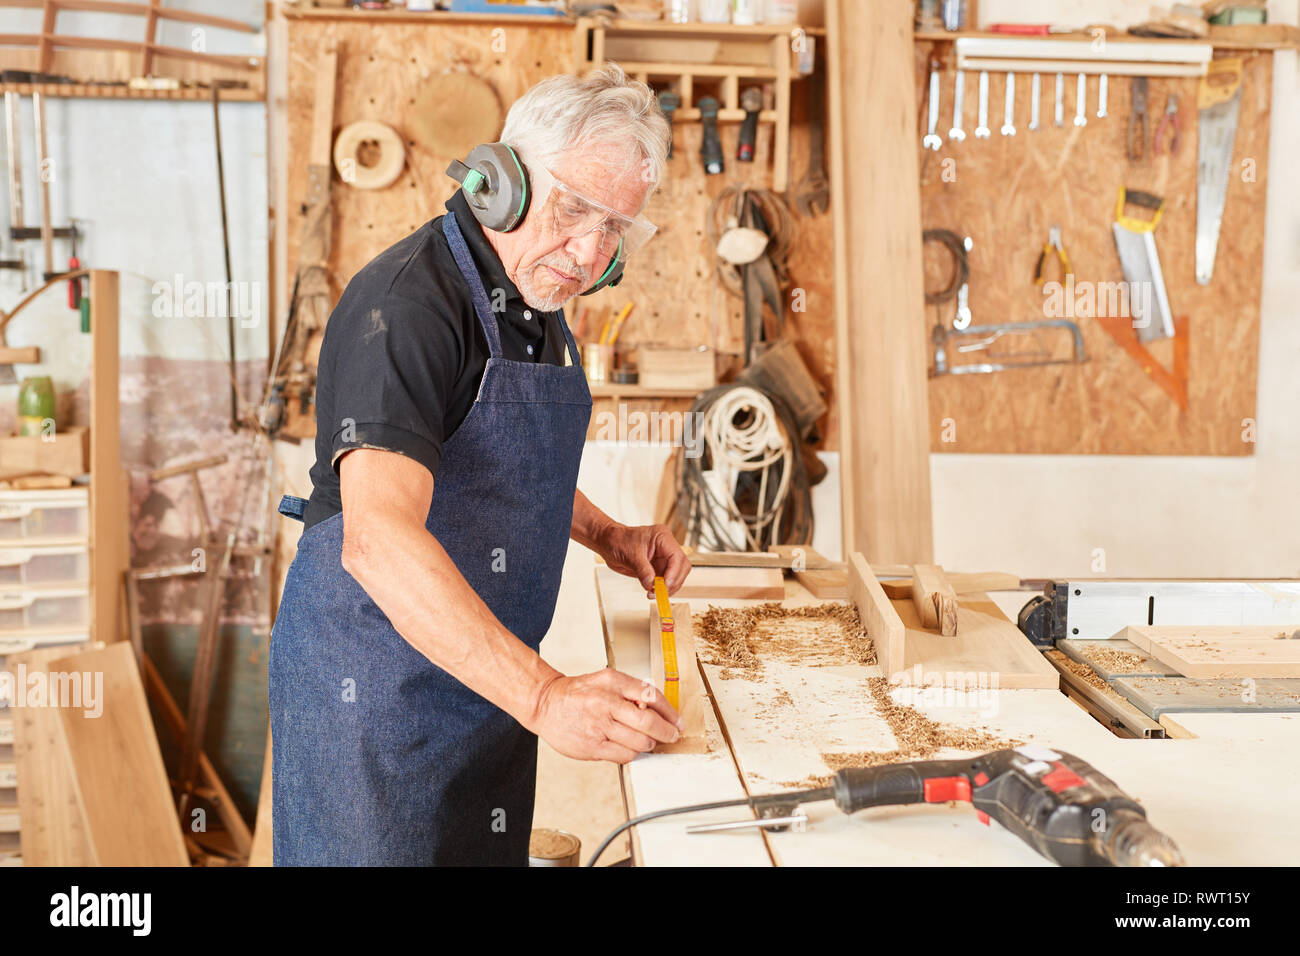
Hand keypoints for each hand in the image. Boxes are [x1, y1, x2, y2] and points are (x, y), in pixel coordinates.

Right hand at [528, 669, 682, 762]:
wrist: (545, 703)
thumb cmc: (578, 692)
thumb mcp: (604, 680)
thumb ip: (630, 691)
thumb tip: (658, 710)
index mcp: (612, 682)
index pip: (651, 696)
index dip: (670, 712)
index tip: (677, 722)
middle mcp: (606, 702)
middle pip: (649, 723)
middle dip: (666, 733)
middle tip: (671, 736)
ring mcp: (598, 726)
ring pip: (639, 742)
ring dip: (648, 744)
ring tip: (646, 741)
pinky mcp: (592, 746)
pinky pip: (624, 755)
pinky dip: (632, 753)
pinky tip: (628, 747)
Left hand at [599, 522, 691, 595]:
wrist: (608, 543)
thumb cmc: (617, 540)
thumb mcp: (630, 555)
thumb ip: (643, 571)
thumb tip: (652, 585)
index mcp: (662, 537)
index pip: (677, 556)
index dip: (673, 573)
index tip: (665, 585)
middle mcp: (666, 547)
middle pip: (681, 567)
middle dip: (673, 582)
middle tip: (660, 593)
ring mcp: (663, 558)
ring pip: (676, 576)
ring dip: (668, 587)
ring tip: (654, 594)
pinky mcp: (658, 567)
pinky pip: (666, 580)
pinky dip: (662, 588)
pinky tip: (653, 592)